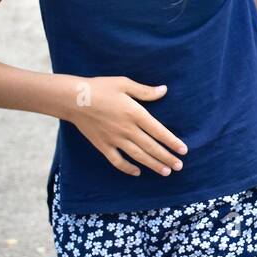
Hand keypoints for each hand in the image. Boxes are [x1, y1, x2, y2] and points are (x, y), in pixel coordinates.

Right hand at [64, 77, 187, 176]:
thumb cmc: (100, 88)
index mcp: (135, 113)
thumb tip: (164, 90)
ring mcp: (114, 139)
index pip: (159, 131)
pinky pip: (117, 161)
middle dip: (167, 158)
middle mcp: (127, 129)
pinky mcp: (103, 145)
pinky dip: (127, 168)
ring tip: (166, 172)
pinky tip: (137, 172)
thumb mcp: (124, 83)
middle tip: (179, 166)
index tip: (183, 150)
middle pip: (151, 147)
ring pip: (138, 156)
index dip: (172, 142)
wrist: (73, 99)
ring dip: (153, 165)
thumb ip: (145, 91)